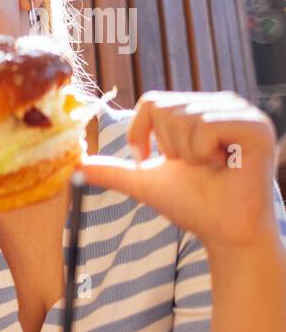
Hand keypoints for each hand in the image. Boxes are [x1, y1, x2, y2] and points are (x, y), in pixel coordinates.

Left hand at [82, 92, 278, 248]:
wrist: (222, 230)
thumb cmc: (191, 204)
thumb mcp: (144, 181)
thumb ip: (112, 170)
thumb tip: (75, 166)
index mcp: (199, 110)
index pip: (153, 101)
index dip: (141, 132)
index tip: (151, 159)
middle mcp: (221, 104)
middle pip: (165, 108)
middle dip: (167, 147)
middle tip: (191, 166)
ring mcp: (242, 113)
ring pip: (184, 116)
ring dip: (187, 152)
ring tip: (209, 167)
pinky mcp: (256, 127)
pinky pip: (207, 125)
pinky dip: (204, 151)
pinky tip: (224, 166)